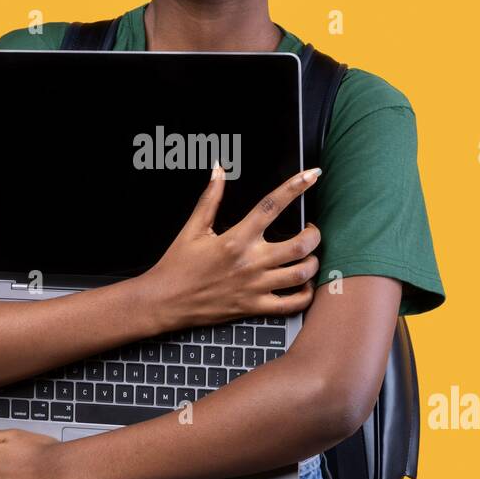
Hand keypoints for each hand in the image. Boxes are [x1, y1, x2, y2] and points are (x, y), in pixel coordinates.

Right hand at [138, 164, 322, 332]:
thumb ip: (210, 198)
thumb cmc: (177, 266)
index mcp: (236, 239)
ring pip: (301, 274)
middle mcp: (250, 262)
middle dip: (314, 234)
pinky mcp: (254, 308)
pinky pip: (291, 305)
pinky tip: (302, 285)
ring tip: (309, 256)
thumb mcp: (193, 228)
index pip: (272, 206)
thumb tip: (218, 170)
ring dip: (313, 263)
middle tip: (310, 229)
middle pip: (300, 244)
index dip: (295, 187)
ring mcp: (255, 287)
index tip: (311, 176)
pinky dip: (304, 295)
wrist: (165, 302)